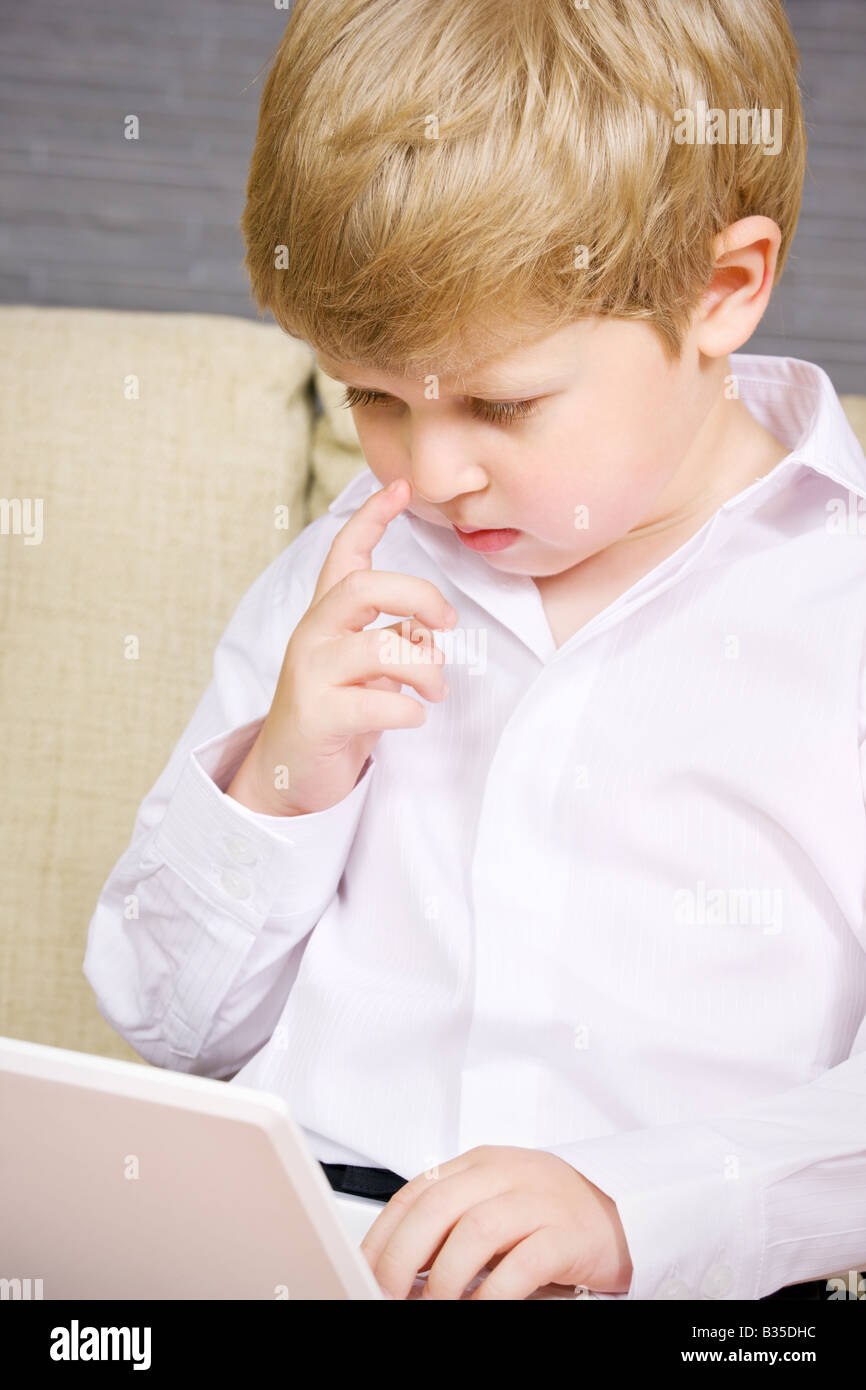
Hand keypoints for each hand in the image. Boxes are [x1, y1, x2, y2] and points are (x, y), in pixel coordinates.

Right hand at [226, 476, 456, 815]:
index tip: (401, 486)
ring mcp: (311, 675)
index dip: (372, 517)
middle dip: (419, 596)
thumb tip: (429, 636)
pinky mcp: (317, 716)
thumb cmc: (338, 714)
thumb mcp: (368, 670)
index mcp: (326, 618)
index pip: (343, 554)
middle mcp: (312, 636)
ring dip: (426, 669)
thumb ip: (395, 641)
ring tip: (435, 690)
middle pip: (364, 588)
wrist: (290, 774)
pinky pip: (379, 704)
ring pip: (380, 649)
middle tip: (448, 622)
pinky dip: (410, 710)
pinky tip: (412, 718)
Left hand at [359, 1144, 633, 1299]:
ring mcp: (539, 1199)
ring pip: (474, 1230)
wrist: (623, 1211)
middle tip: (388, 1293)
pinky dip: (494, 1290)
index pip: (416, 1192)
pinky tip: (480, 1307)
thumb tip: (398, 1269)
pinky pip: (522, 1262)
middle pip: (436, 1208)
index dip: (384, 1234)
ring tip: (434, 1307)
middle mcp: (506, 1174)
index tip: (364, 1269)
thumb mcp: (494, 1205)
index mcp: (480, 1163)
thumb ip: (452, 1225)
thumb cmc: (550, 1214)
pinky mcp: (568, 1233)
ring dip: (445, 1277)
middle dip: (401, 1257)